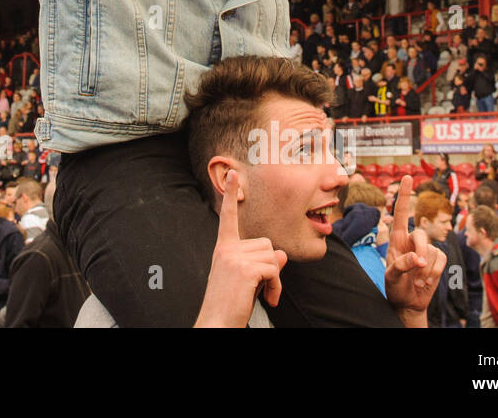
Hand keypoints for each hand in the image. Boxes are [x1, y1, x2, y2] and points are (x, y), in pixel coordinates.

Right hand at [195, 170, 287, 327]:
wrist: (217, 322)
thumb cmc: (230, 304)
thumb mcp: (247, 278)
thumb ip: (261, 262)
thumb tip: (281, 254)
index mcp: (223, 248)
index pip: (228, 217)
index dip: (230, 195)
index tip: (232, 175)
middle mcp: (226, 249)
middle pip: (267, 244)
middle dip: (271, 267)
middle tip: (262, 288)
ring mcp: (234, 257)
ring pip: (273, 256)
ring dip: (275, 279)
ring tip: (262, 294)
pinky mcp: (244, 269)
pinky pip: (274, 270)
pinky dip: (275, 287)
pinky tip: (266, 298)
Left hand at [383, 175, 445, 323]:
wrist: (408, 303)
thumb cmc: (395, 287)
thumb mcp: (391, 277)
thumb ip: (401, 265)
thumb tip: (418, 258)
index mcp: (396, 239)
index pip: (400, 213)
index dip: (404, 195)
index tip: (407, 177)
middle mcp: (411, 241)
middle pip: (421, 235)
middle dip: (420, 252)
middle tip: (417, 268)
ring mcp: (426, 250)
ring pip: (432, 250)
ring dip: (426, 269)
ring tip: (417, 281)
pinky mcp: (437, 259)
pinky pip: (441, 259)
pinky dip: (434, 272)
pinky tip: (426, 281)